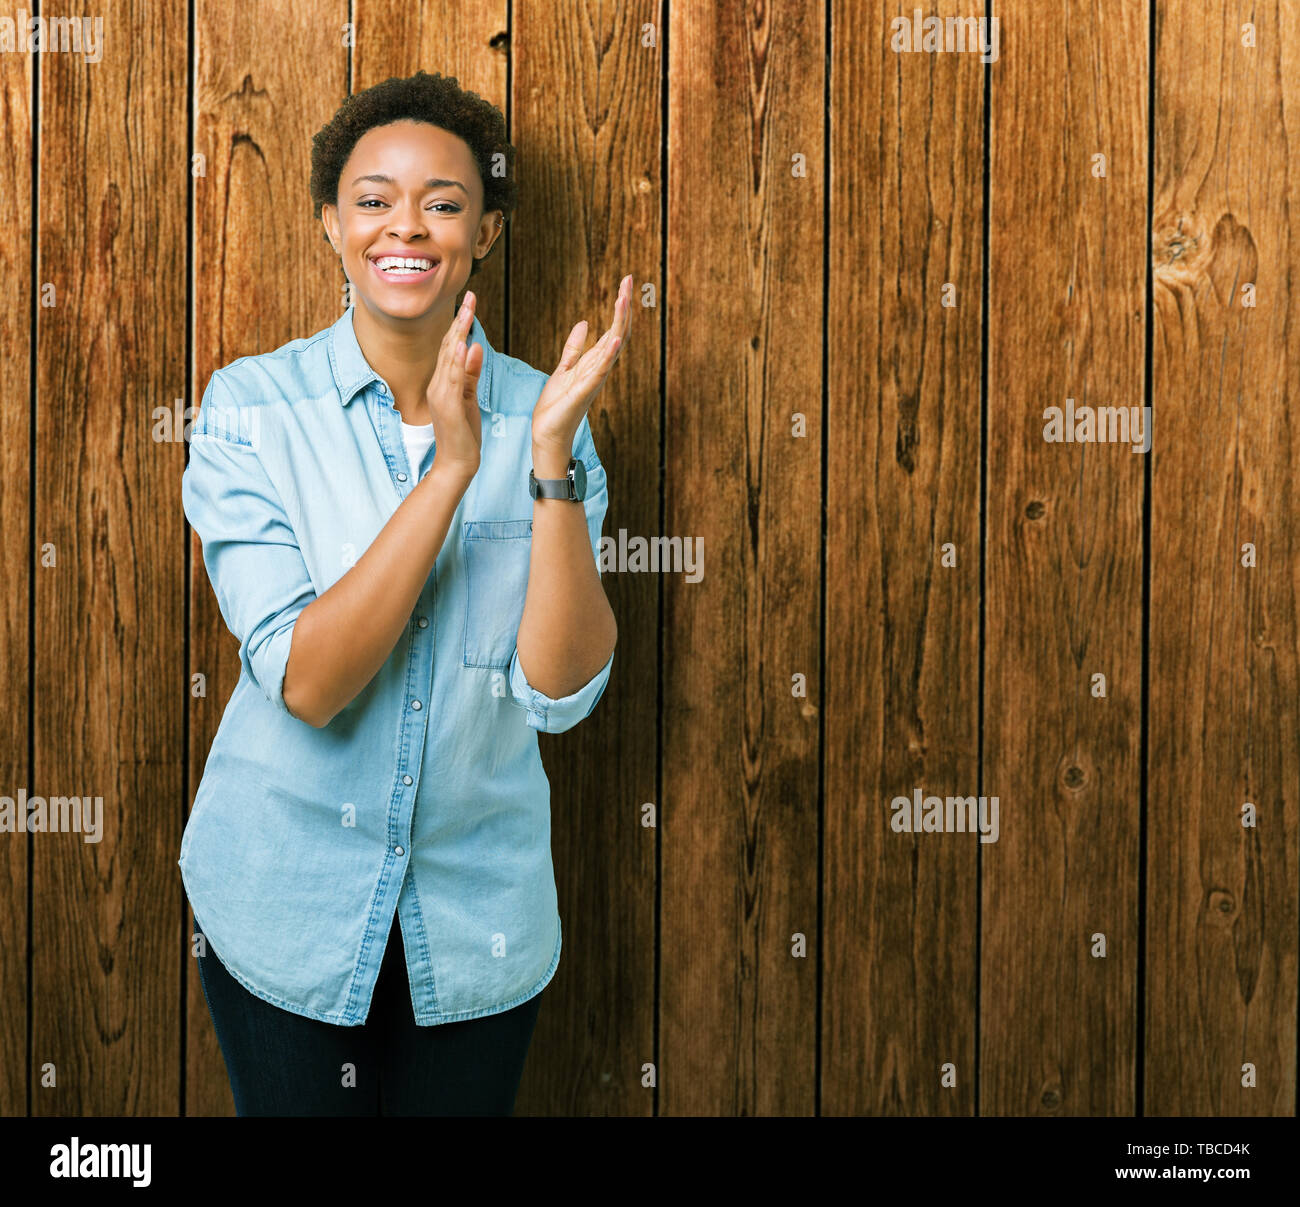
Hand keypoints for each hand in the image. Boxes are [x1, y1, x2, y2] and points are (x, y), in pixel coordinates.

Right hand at [428, 291, 483, 479]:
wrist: (457, 463)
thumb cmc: (463, 434)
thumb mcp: (469, 398)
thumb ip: (471, 373)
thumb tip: (476, 346)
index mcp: (444, 382)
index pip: (453, 347)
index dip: (461, 324)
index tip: (471, 303)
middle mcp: (438, 384)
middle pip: (450, 346)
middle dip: (461, 321)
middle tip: (471, 297)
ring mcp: (440, 395)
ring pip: (450, 358)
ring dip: (459, 334)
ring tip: (467, 312)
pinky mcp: (447, 407)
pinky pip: (453, 380)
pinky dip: (459, 362)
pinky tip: (464, 345)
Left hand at [532, 274, 631, 456]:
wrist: (548, 432)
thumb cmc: (557, 405)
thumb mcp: (563, 368)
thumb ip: (574, 347)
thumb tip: (585, 322)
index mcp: (595, 362)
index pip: (613, 329)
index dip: (620, 306)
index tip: (625, 282)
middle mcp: (600, 368)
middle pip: (618, 332)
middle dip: (624, 307)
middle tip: (629, 281)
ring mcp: (594, 379)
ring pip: (613, 346)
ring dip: (619, 322)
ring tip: (624, 299)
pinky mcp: (584, 390)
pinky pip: (600, 370)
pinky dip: (609, 353)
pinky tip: (615, 337)